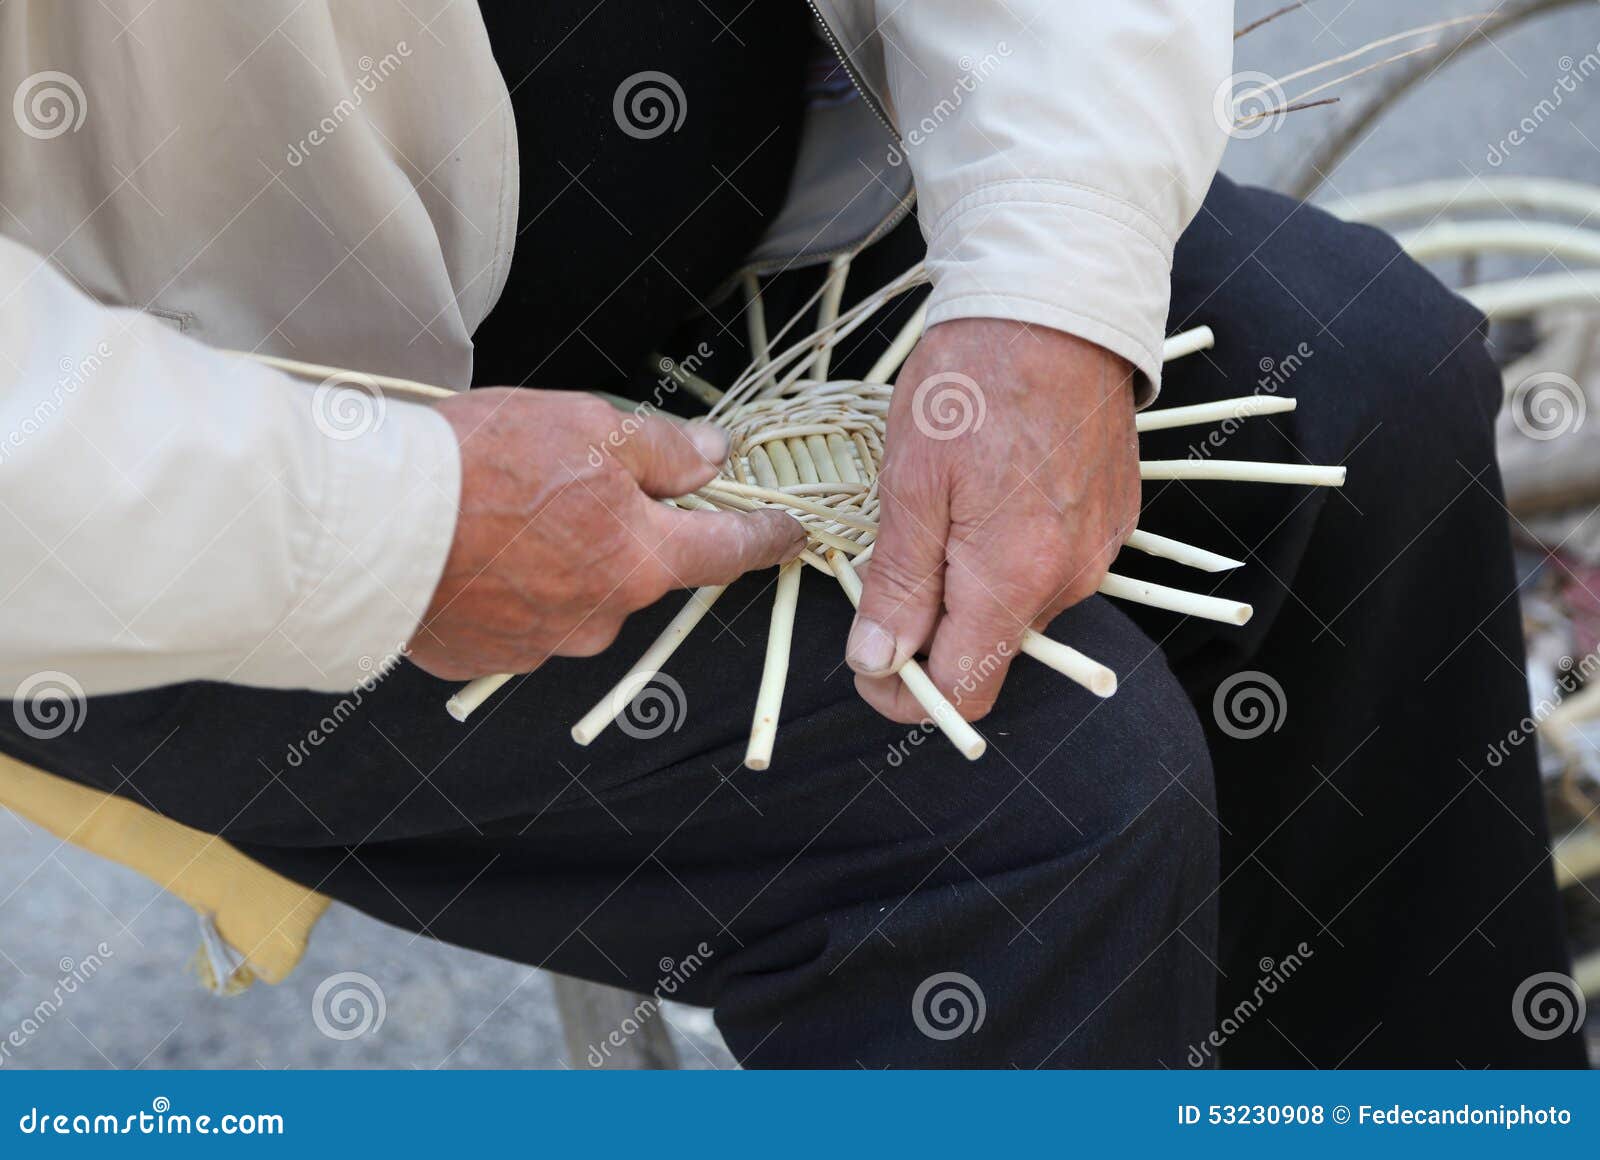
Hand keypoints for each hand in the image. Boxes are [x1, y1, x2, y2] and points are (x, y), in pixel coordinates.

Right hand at [409, 389, 803, 680]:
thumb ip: (662, 450)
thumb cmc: (480, 466)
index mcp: (640, 561)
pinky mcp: (486, 659)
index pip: (727, 551)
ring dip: (556, 562)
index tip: (786, 534)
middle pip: (636, 571)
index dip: (763, 537)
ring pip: (574, 596)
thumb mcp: (590, 427)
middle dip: (617, 533)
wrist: (373, 525)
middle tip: (563, 486)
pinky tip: (469, 552)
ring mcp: (543, 646)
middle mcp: (602, 617)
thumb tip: (712, 457)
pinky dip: (504, 590)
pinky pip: (515, 620)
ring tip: (499, 515)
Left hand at [848, 318, 1139, 721]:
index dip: (908, 693)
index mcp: (1014, 577)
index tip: (870, 660)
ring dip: (972, 584)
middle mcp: (1069, 579)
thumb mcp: (910, 483)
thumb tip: (878, 663)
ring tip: (945, 507)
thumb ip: (898, 583)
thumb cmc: (974, 381)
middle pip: (990, 650)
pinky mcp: (1111, 520)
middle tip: (895, 554)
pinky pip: (1050, 566)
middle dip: (934, 627)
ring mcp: (1097, 550)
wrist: (1057, 303)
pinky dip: (1010, 551)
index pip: (965, 692)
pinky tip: (991, 491)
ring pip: (1018, 607)